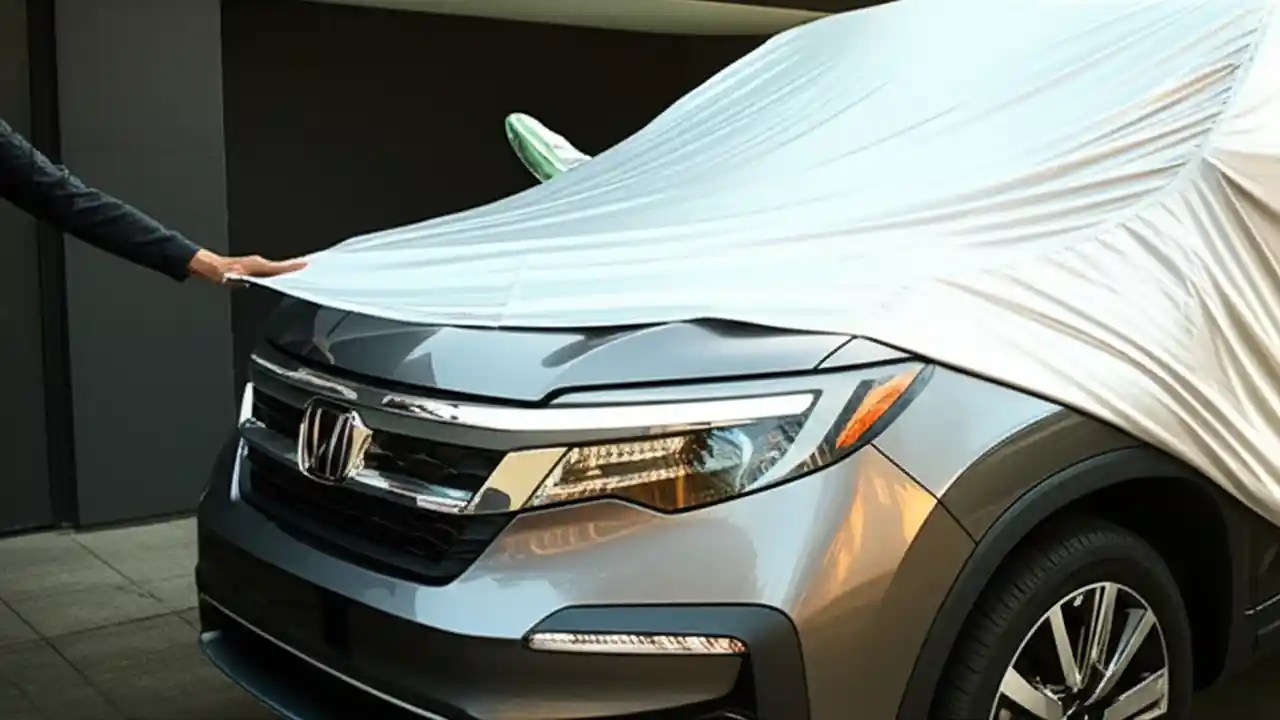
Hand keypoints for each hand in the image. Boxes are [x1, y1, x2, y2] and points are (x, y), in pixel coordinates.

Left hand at [188, 249, 307, 284]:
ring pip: (277, 268)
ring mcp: (258, 264)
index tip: (305, 264)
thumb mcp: (228, 277)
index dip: (292, 267)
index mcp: (255, 265)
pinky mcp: (256, 267)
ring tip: (302, 270)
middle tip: (310, 266)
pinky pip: (272, 269)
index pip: (277, 267)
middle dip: (295, 266)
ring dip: (289, 269)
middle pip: (281, 266)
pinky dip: (281, 271)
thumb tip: (242, 279)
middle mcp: (258, 263)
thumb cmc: (220, 273)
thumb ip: (238, 279)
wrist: (211, 267)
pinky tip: (285, 276)